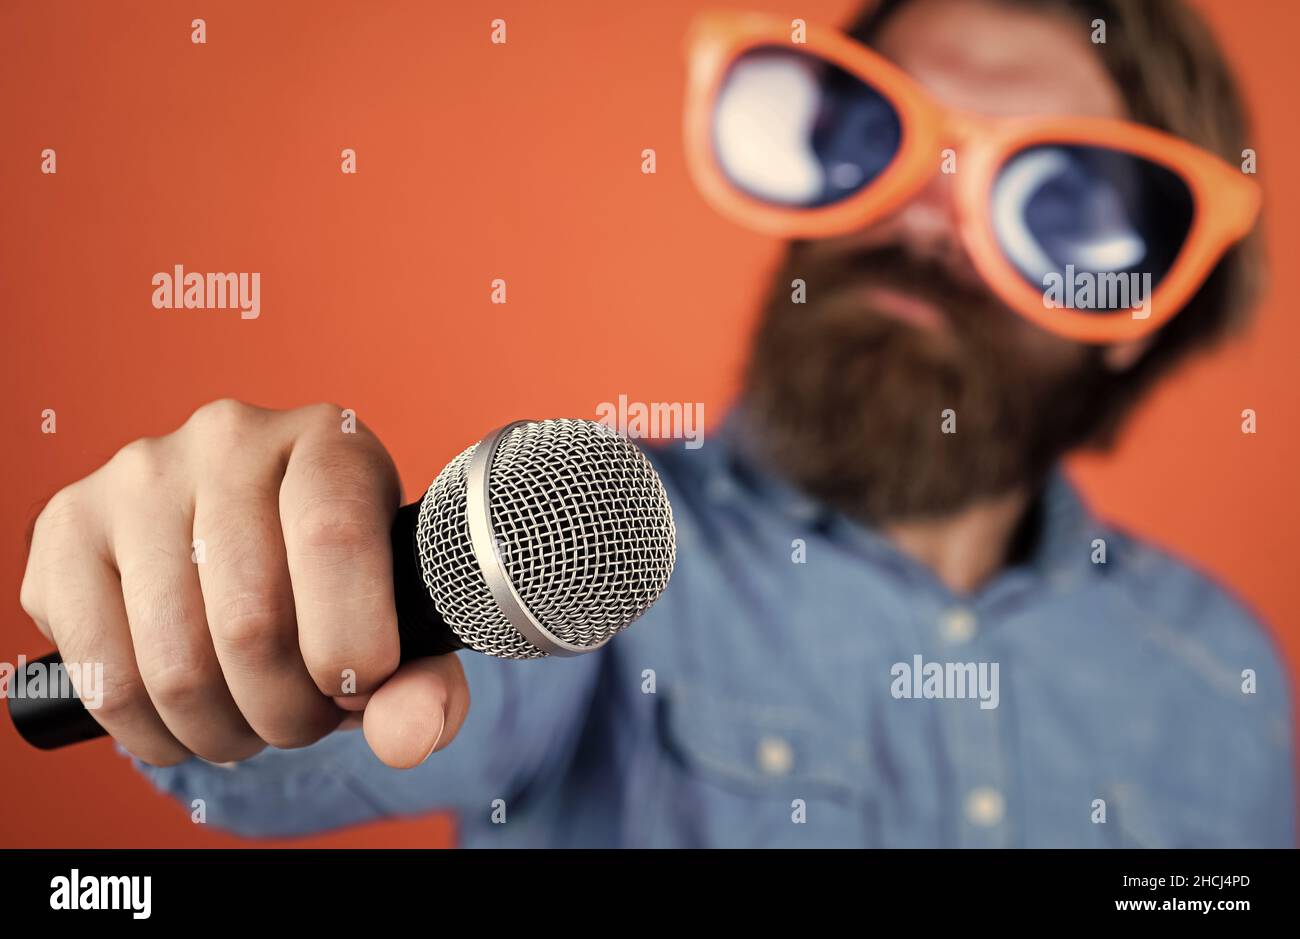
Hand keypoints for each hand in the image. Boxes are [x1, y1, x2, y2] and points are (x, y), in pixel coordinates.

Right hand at [20, 400, 469, 768]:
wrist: (250, 549)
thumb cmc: (338, 585)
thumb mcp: (400, 623)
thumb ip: (424, 682)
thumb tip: (405, 735)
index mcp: (328, 442)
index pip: (332, 537)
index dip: (350, 643)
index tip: (359, 689)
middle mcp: (229, 439)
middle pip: (251, 622)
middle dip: (290, 710)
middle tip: (308, 716)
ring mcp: (138, 478)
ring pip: (175, 666)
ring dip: (225, 731)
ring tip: (253, 717)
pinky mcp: (67, 528)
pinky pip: (105, 677)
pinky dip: (155, 733)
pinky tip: (188, 716)